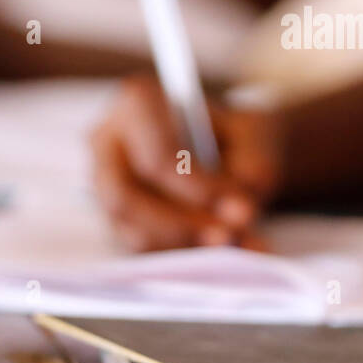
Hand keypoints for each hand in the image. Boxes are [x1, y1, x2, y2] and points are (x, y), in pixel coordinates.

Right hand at [90, 74, 281, 251]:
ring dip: (186, 247)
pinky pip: (143, 250)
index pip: (155, 156)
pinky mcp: (119, 222)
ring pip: (132, 230)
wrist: (236, 150)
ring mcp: (106, 186)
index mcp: (137, 103)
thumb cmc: (239, 135)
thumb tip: (242, 213)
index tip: (241, 209)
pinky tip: (230, 256)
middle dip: (181, 226)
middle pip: (127, 198)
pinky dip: (186, 259)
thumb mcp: (257, 137)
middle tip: (232, 238)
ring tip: (239, 247)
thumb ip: (255, 166)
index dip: (197, 188)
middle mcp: (108, 143)